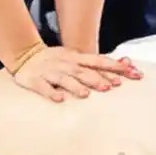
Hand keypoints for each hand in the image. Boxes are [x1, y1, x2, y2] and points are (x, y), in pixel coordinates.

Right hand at [11, 47, 141, 101]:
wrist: (26, 55)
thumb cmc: (56, 60)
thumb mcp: (76, 57)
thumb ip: (96, 63)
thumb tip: (125, 63)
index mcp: (76, 58)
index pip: (98, 61)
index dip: (113, 66)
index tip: (129, 72)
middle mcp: (65, 64)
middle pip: (83, 71)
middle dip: (96, 78)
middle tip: (111, 86)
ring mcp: (51, 72)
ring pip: (64, 79)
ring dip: (75, 85)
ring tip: (86, 94)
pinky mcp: (36, 80)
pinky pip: (43, 87)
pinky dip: (51, 92)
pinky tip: (59, 99)